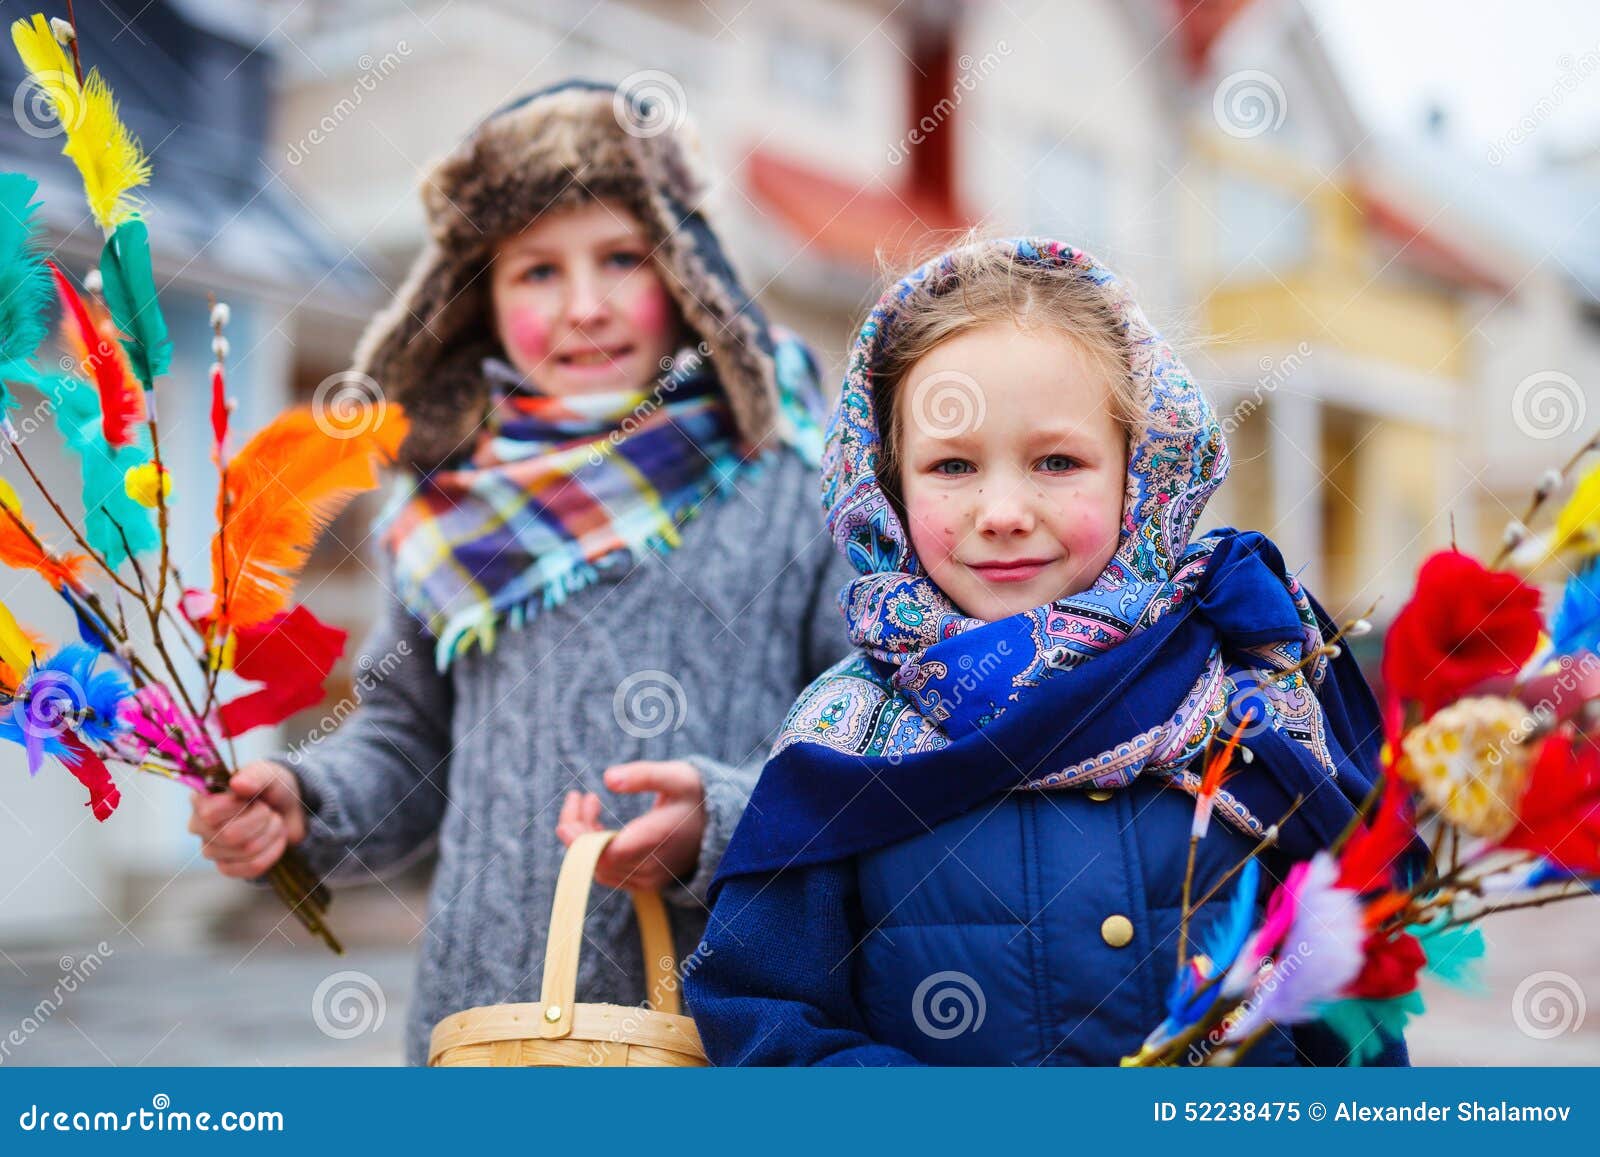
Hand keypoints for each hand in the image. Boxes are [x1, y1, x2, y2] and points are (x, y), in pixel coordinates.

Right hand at [188, 760, 306, 878]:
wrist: (287, 809)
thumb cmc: (270, 788)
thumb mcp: (269, 774)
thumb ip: (254, 775)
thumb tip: (237, 783)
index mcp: (201, 799)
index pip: (210, 814)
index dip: (239, 807)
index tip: (253, 797)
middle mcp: (199, 825)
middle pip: (230, 835)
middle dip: (261, 820)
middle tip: (267, 809)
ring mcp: (211, 849)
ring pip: (246, 850)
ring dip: (271, 833)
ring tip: (272, 821)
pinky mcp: (226, 867)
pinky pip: (253, 866)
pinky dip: (273, 851)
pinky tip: (274, 839)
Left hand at [556, 760, 705, 889]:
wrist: (718, 827)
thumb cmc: (694, 797)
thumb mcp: (675, 777)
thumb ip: (644, 775)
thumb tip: (608, 778)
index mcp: (658, 840)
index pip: (608, 852)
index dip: (581, 834)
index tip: (576, 799)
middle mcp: (651, 868)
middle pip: (596, 860)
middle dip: (577, 828)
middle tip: (577, 797)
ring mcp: (645, 880)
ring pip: (596, 868)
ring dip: (582, 836)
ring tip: (589, 801)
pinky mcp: (640, 883)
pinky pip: (605, 871)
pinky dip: (592, 848)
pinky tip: (595, 821)